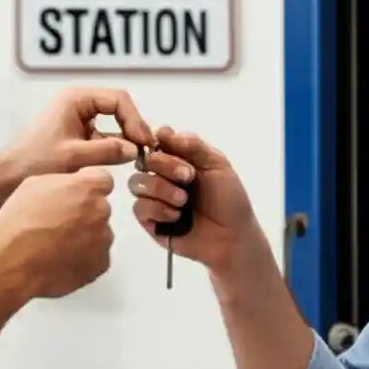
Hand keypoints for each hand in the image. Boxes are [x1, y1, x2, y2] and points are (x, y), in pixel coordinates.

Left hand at [0, 88, 156, 177]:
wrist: (9, 177)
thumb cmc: (35, 162)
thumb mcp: (73, 157)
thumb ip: (106, 151)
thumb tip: (134, 150)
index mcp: (75, 99)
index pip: (117, 99)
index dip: (134, 119)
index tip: (143, 142)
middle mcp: (79, 104)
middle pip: (118, 108)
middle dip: (133, 127)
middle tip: (147, 151)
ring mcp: (79, 120)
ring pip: (114, 123)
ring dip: (127, 138)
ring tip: (140, 158)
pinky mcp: (79, 137)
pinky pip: (105, 137)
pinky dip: (116, 147)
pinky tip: (125, 161)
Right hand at [0, 168, 115, 300]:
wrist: (13, 263)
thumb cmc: (19, 223)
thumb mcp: (34, 185)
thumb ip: (63, 182)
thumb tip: (73, 185)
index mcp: (87, 187)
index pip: (102, 179)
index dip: (87, 186)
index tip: (75, 194)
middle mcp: (100, 211)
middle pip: (100, 208)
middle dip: (85, 213)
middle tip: (60, 223)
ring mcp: (103, 240)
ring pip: (100, 233)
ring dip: (85, 236)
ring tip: (57, 244)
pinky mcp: (100, 265)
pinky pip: (97, 257)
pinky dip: (85, 257)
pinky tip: (62, 259)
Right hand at [129, 127, 259, 272]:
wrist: (231, 236)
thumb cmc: (228, 199)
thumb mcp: (217, 165)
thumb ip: (193, 145)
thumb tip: (164, 132)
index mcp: (178, 157)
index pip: (157, 140)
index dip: (158, 140)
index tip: (170, 144)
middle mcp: (162, 174)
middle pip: (145, 159)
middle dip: (166, 166)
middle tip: (188, 177)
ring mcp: (153, 197)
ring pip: (137, 182)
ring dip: (161, 189)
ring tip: (183, 201)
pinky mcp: (148, 220)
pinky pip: (139, 208)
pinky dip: (158, 210)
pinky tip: (176, 217)